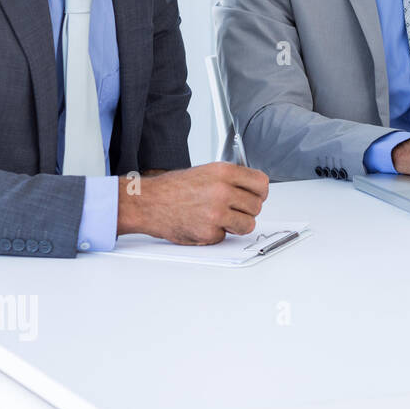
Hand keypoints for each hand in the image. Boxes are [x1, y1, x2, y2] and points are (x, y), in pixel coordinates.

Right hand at [117, 162, 269, 244]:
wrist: (147, 203)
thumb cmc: (173, 188)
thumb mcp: (206, 172)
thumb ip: (232, 180)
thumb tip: (254, 190)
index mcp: (224, 172)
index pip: (261, 183)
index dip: (260, 192)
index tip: (256, 196)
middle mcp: (222, 191)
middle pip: (256, 206)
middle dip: (246, 210)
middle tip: (232, 210)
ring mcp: (216, 213)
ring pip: (248, 224)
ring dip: (237, 225)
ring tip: (220, 218)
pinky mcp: (209, 232)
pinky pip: (226, 236)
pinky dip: (216, 233)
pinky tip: (202, 224)